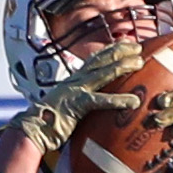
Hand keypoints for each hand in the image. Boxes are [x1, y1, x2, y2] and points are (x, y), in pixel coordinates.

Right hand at [9, 41, 141, 154]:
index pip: (95, 59)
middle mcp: (76, 80)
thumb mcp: (69, 104)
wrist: (32, 129)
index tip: (127, 43)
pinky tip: (133, 101)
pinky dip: (118, 100)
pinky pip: (100, 101)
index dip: (112, 49)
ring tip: (140, 63)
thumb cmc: (50, 121)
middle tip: (139, 48)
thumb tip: (95, 101)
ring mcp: (76, 90)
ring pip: (103, 73)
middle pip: (102, 59)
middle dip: (121, 51)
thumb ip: (82, 99)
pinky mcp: (77, 105)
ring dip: (123, 66)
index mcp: (75, 79)